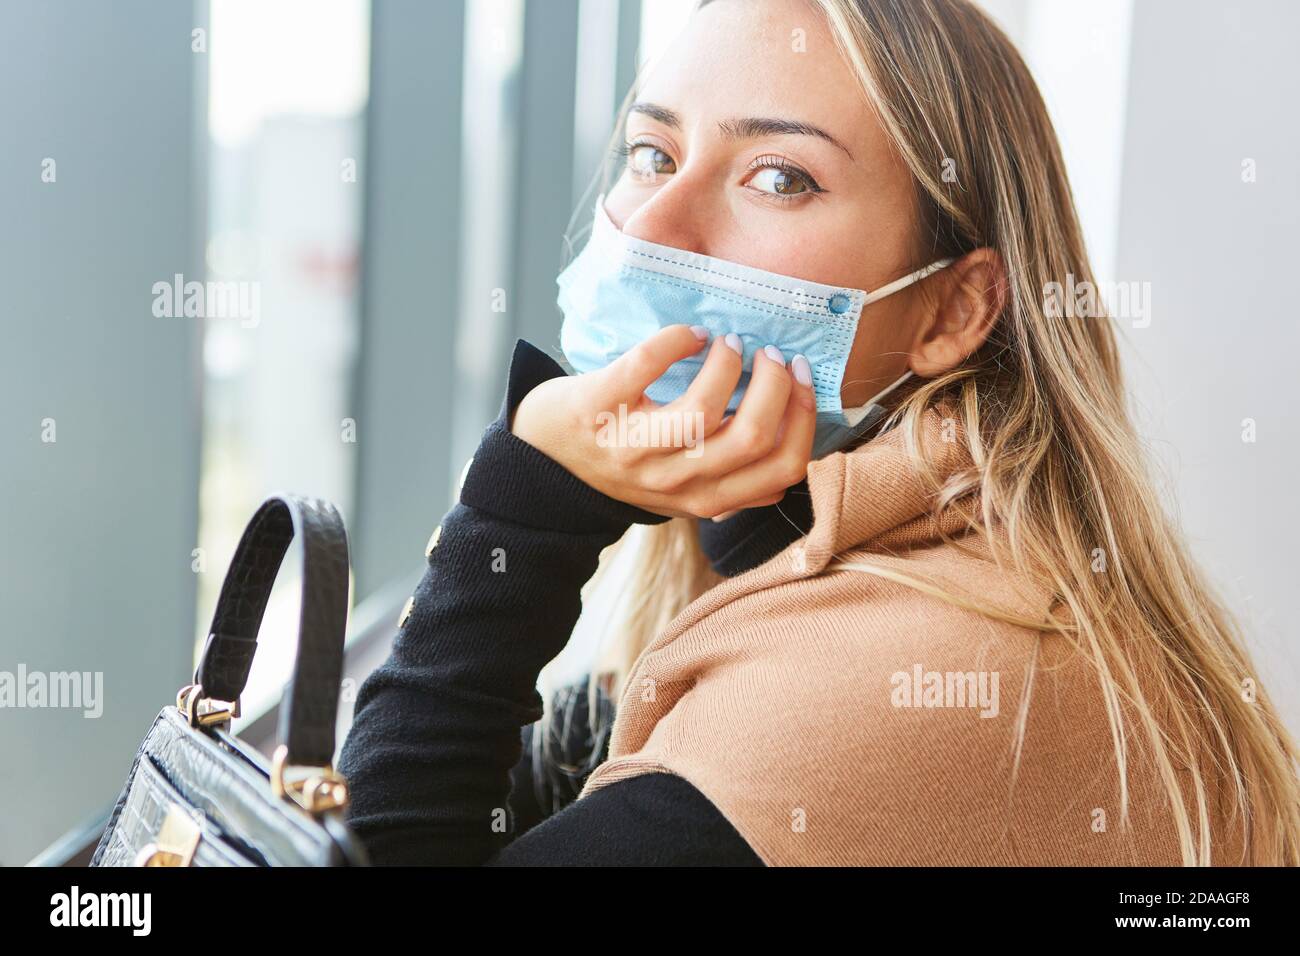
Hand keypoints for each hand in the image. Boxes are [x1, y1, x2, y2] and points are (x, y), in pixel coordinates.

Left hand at [511, 325, 815, 519]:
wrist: (546, 460)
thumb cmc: (626, 462)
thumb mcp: (683, 487)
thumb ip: (732, 480)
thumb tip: (791, 451)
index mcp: (705, 498)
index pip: (782, 470)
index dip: (804, 418)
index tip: (802, 378)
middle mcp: (674, 480)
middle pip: (754, 436)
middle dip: (776, 384)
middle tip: (770, 355)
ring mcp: (634, 446)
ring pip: (706, 408)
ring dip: (728, 363)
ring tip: (728, 343)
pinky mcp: (599, 406)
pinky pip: (648, 364)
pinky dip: (677, 340)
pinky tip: (689, 335)